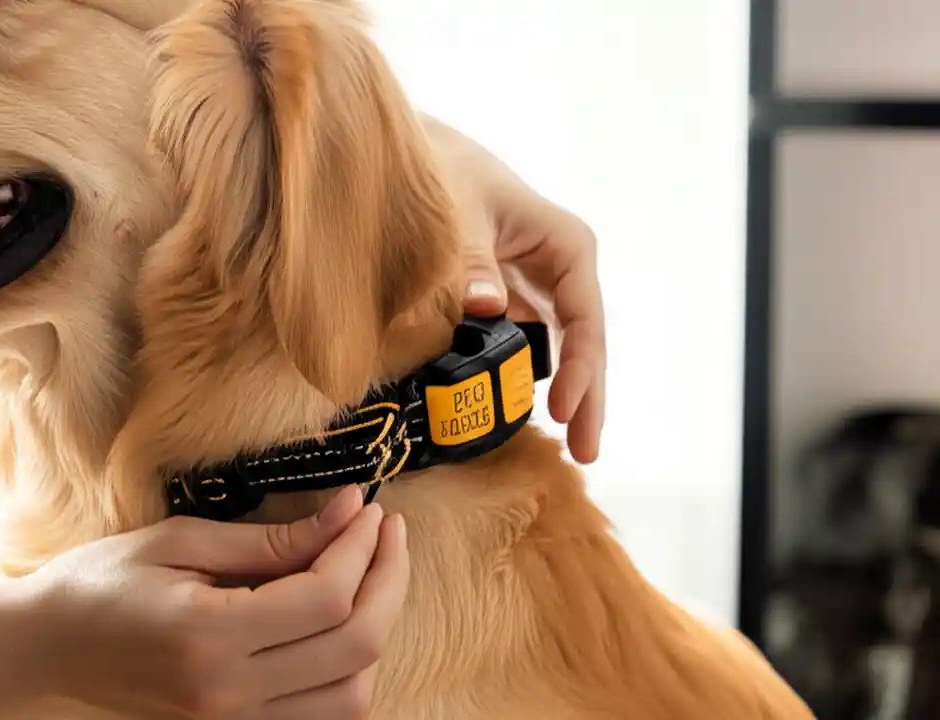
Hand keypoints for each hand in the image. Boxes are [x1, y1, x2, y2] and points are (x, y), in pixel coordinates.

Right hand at [4, 486, 408, 718]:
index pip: (327, 597)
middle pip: (357, 647)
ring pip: (354, 694)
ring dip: (378, 629)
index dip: (361, 548)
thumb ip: (270, 540)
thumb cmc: (101, 583)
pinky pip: (324, 716)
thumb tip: (347, 513)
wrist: (44, 649)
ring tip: (370, 573)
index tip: (368, 508)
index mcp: (208, 638)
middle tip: (386, 531)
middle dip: (388, 580)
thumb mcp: (179, 542)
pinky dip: (350, 671)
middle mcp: (228, 695)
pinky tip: (343, 623)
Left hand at [423, 116, 605, 463]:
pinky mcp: (505, 300)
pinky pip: (522, 345)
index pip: (584, 317)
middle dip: (587, 396)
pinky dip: (522, 378)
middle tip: (586, 452)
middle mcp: (558, 270)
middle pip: (583, 342)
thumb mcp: (459, 213)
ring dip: (562, 393)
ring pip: (557, 350)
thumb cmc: (445, 172)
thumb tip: (486, 305)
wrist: (416, 153)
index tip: (563, 408)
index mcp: (565, 246)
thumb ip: (471, 260)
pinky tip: (519, 412)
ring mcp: (533, 287)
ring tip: (569, 445)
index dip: (580, 367)